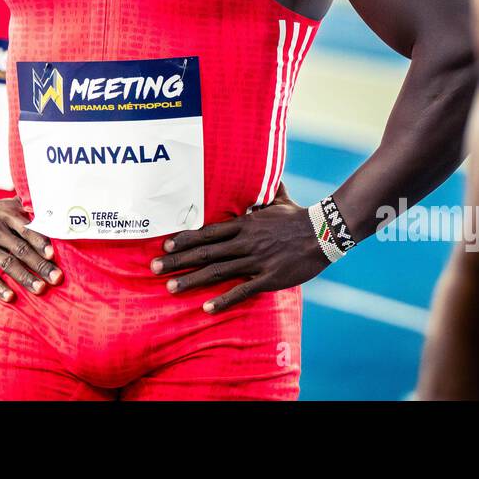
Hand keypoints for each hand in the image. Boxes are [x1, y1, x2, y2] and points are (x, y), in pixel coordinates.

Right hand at [0, 197, 61, 301]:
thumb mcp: (6, 205)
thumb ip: (27, 205)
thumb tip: (54, 203)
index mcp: (6, 216)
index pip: (26, 230)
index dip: (40, 242)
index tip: (52, 255)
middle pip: (20, 249)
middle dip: (39, 265)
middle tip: (56, 278)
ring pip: (7, 264)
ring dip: (25, 278)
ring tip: (41, 289)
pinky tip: (11, 297)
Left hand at [150, 183, 329, 313]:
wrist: (325, 231)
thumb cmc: (299, 215)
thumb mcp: (278, 198)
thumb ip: (264, 188)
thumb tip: (262, 169)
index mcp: (244, 224)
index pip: (207, 232)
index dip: (184, 239)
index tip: (164, 245)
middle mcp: (245, 242)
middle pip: (204, 252)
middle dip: (177, 260)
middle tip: (153, 268)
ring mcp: (256, 260)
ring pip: (217, 271)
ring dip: (192, 280)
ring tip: (171, 288)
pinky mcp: (269, 278)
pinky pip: (242, 290)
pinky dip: (224, 300)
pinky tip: (207, 308)